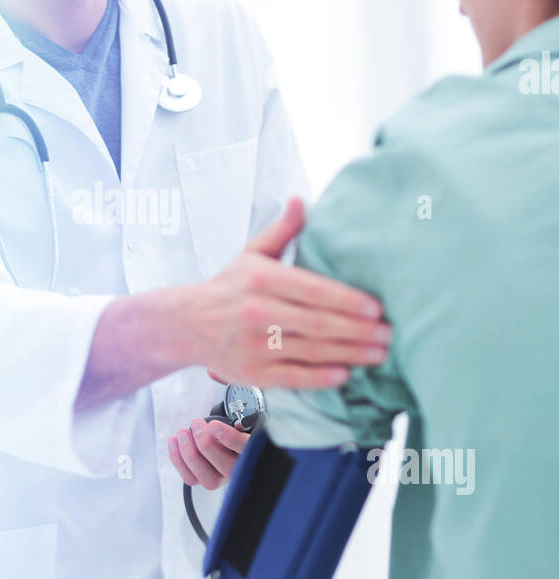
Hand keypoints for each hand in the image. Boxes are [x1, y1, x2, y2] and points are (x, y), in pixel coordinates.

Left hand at [168, 417, 248, 488]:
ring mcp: (223, 478)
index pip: (247, 450)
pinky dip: (178, 460)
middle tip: (196, 424)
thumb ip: (241, 421)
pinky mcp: (206, 480)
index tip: (214, 426)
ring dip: (190, 454)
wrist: (223, 434)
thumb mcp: (240, 418)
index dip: (230, 439)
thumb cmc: (232, 426)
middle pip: (228, 469)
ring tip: (183, 432)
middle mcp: (241, 470)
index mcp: (252, 451)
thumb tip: (238, 422)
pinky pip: (191, 479)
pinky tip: (174, 441)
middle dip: (205, 445)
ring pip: (209, 479)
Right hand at [184, 198, 391, 389]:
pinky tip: (346, 374)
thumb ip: (282, 230)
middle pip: (319, 324)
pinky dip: (322, 378)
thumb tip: (301, 200)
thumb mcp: (251, 253)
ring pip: (312, 351)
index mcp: (262, 279)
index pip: (314, 290)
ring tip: (380, 354)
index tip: (377, 308)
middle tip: (390, 334)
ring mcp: (255, 345)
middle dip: (360, 331)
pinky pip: (295, 377)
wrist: (187, 325)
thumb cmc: (229, 287)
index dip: (348, 301)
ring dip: (351, 354)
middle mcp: (258, 312)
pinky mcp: (253, 373)